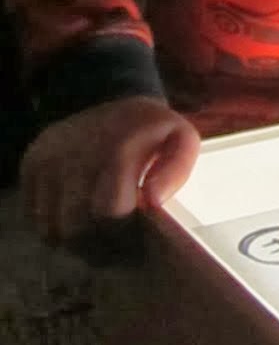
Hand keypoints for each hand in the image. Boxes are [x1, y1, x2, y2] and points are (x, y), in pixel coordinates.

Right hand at [20, 96, 199, 243]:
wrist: (114, 101)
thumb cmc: (152, 132)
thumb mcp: (182, 140)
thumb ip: (177, 170)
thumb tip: (151, 200)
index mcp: (116, 146)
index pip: (109, 211)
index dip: (122, 232)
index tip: (133, 233)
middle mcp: (74, 151)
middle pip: (75, 226)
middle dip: (96, 243)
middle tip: (111, 239)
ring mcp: (47, 158)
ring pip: (50, 227)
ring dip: (73, 238)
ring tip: (94, 227)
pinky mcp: (31, 163)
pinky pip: (33, 216)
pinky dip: (53, 225)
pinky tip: (75, 213)